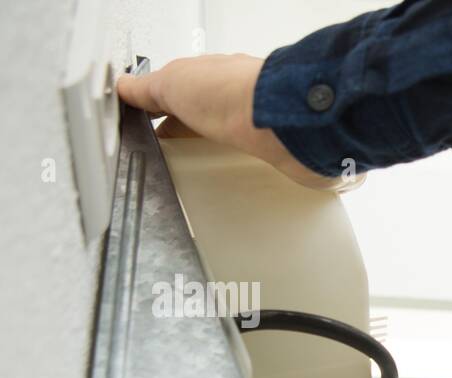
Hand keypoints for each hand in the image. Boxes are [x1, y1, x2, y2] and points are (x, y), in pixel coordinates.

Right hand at [115, 53, 363, 192]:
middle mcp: (236, 101)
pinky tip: (238, 179)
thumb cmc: (231, 93)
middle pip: (205, 119)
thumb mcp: (171, 84)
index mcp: (208, 79)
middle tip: (171, 151)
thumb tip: (123, 87)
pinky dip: (245, 169)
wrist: (282, 118)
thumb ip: (147, 88)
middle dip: (188, 132)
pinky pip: (257, 162)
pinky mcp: (276, 152)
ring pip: (231, 141)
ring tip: (200, 170)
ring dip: (216, 151)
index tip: (149, 128)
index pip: (179, 95)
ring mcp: (258, 126)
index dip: (163, 112)